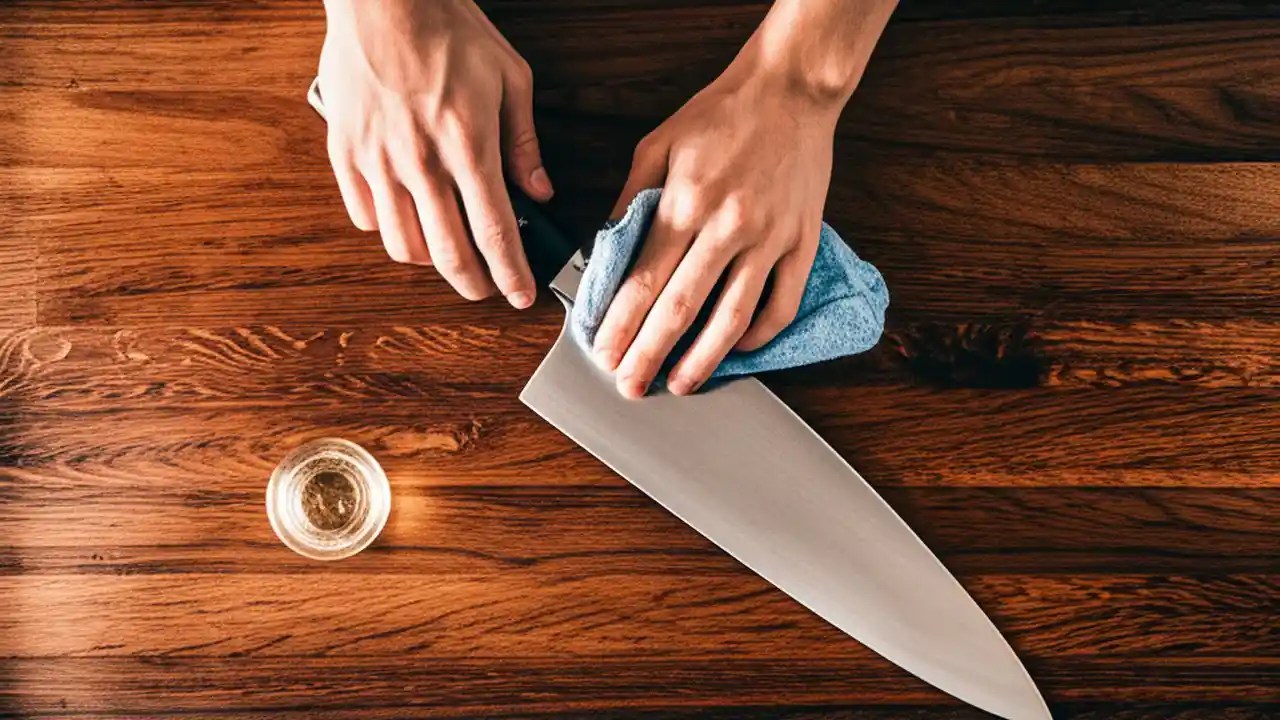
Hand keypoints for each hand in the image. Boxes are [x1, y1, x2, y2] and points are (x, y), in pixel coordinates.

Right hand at [318, 0, 552, 307]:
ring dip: (430, 261)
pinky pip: (364, 215)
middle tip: (486, 286)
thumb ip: (524, 142)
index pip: (494, 233)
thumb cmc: (447, 28)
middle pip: (448, 253)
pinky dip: (388, 229)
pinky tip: (405, 218)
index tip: (520, 295)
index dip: (510, 274)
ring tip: (447, 253)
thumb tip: (539, 190)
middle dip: (473, 283)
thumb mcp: (510, 78)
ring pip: (403, 245)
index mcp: (468, 145)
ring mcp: (377, 161)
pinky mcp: (344, 153)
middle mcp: (421, 162)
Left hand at [594, 77, 833, 397]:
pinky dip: (759, 334)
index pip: (644, 279)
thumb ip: (630, 200)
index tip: (604, 352)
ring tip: (679, 385)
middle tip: (630, 386)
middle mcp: (728, 225)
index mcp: (686, 201)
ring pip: (733, 315)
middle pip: (682, 307)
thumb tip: (605, 251)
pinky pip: (782, 302)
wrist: (791, 89)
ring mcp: (770, 238)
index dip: (621, 323)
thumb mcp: (657, 144)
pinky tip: (736, 349)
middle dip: (650, 353)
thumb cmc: (721, 115)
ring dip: (703, 358)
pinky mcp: (802, 242)